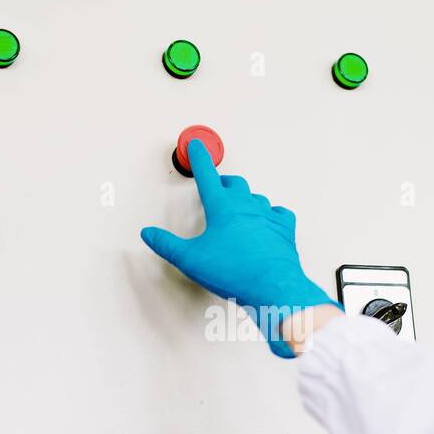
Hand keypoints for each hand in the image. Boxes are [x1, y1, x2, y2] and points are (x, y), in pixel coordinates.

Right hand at [141, 139, 339, 357]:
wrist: (272, 286)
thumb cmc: (235, 271)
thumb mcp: (189, 259)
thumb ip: (166, 244)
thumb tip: (150, 234)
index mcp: (222, 206)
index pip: (206, 174)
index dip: (198, 158)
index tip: (196, 146)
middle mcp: (246, 205)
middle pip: (234, 183)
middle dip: (222, 181)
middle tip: (215, 183)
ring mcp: (267, 215)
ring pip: (256, 197)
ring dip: (245, 198)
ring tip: (238, 206)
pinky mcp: (283, 229)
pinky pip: (278, 213)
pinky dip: (271, 214)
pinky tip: (267, 220)